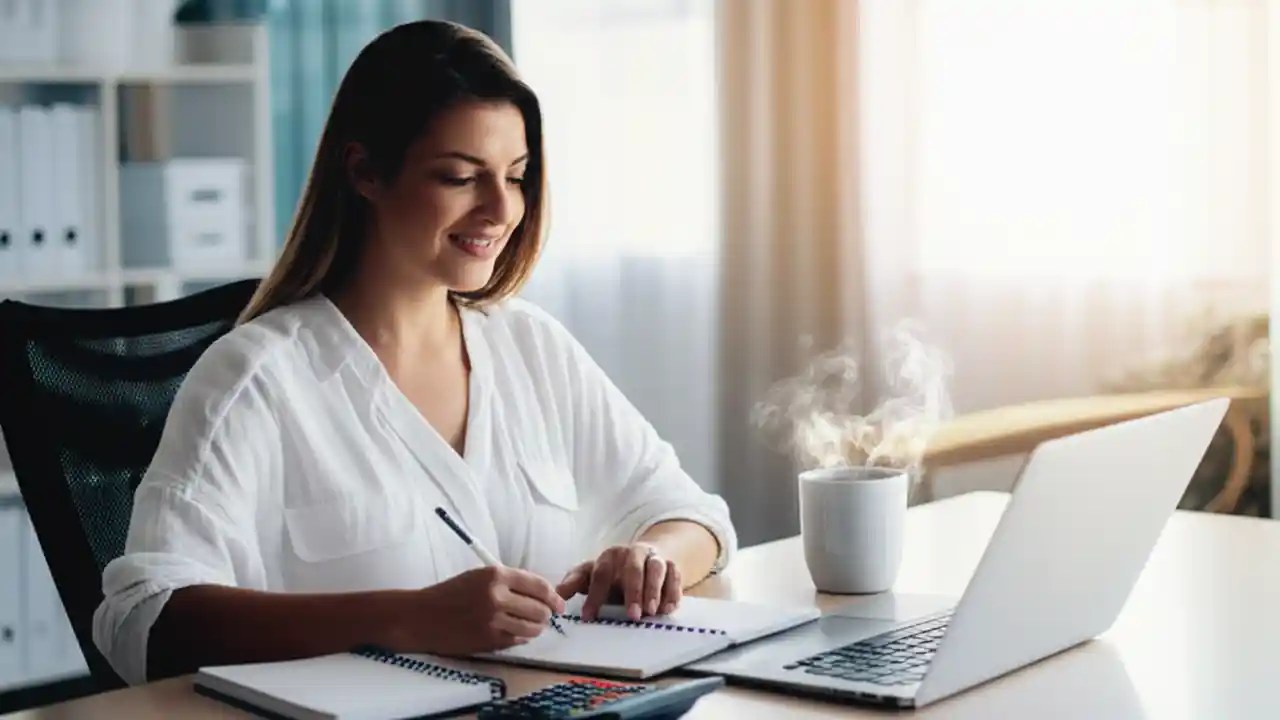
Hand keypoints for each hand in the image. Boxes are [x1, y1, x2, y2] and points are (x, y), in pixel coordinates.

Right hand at [410, 566, 565, 654]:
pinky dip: (522, 638)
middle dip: (546, 613)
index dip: (553, 596)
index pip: (538, 585)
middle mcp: (496, 597)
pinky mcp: (489, 641)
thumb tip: (541, 593)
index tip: (558, 603)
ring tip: (533, 626)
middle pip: (539, 609)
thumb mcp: (479, 576)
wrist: (422, 617)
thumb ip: (509, 582)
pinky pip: (517, 641)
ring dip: (537, 628)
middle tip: (545, 616)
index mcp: (495, 575)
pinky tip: (516, 633)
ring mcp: (493, 621)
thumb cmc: (450, 593)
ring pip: (532, 628)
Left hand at [556, 544, 682, 621]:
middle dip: (633, 591)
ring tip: (651, 612)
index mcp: (609, 556)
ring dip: (654, 590)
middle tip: (633, 615)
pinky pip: (675, 575)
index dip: (594, 595)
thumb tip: (555, 594)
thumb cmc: (614, 572)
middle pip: (633, 568)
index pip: (601, 574)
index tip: (589, 616)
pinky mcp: (673, 565)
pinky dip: (673, 592)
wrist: (645, 556)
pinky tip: (668, 609)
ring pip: (657, 568)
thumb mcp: (592, 574)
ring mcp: (654, 558)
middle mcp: (633, 553)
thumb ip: (574, 583)